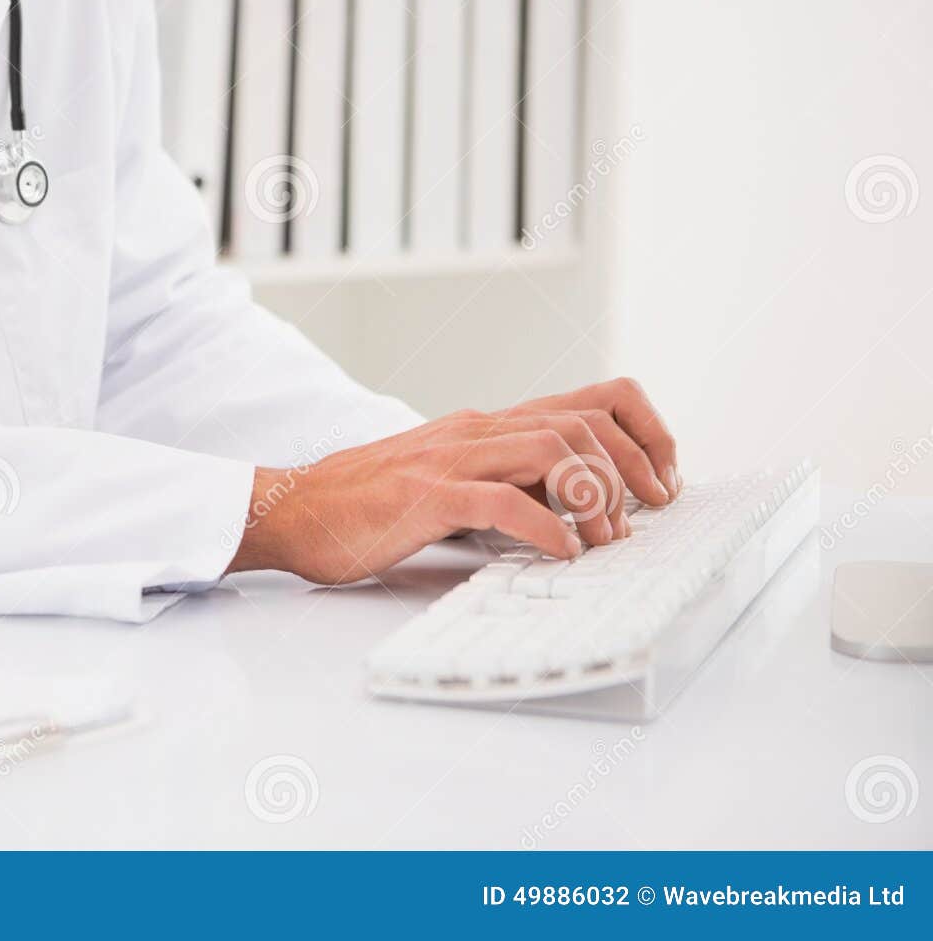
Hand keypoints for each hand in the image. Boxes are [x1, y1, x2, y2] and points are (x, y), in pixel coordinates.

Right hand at [228, 377, 678, 585]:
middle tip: (643, 520)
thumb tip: (575, 513)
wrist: (292, 509)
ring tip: (602, 541)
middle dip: (633, 471)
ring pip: (552, 450)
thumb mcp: (452, 481)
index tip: (663, 485)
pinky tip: (559, 553)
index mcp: (488, 425)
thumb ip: (506, 484)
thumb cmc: (368, 504)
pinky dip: (545, 529)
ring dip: (595, 498)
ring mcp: (449, 457)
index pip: (594, 400)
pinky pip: (501, 501)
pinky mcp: (424, 494)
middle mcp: (476, 429)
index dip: (646, 436)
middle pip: (583, 423)